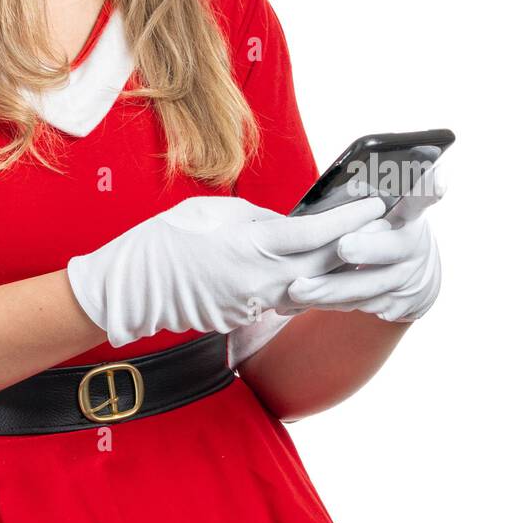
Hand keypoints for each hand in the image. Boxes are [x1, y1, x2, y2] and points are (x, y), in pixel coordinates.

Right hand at [66, 192, 386, 347]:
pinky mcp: (247, 317)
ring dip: (340, 273)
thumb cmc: (168, 239)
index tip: (375, 205)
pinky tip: (324, 277)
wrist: (134, 287)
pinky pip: (286, 300)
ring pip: (311, 288)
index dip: (349, 218)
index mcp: (252, 245)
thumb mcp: (216, 212)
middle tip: (388, 229)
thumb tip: (288, 226)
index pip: (314, 232)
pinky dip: (307, 288)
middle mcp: (261, 280)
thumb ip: (258, 219)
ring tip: (367, 255)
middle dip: (358, 246)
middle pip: (325, 265)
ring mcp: (255, 304)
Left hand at [285, 165, 446, 322]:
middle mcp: (413, 248)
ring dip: (330, 289)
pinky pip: (355, 306)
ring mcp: (406, 280)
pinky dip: (326, 304)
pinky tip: (296, 305)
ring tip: (297, 289)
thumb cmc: (384, 226)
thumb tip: (347, 178)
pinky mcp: (395, 306)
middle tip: (343, 246)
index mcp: (410, 215)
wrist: (416, 272)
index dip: (429, 190)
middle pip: (390, 249)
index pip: (421, 199)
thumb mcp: (387, 208)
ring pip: (366, 287)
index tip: (437, 181)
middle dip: (366, 248)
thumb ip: (369, 198)